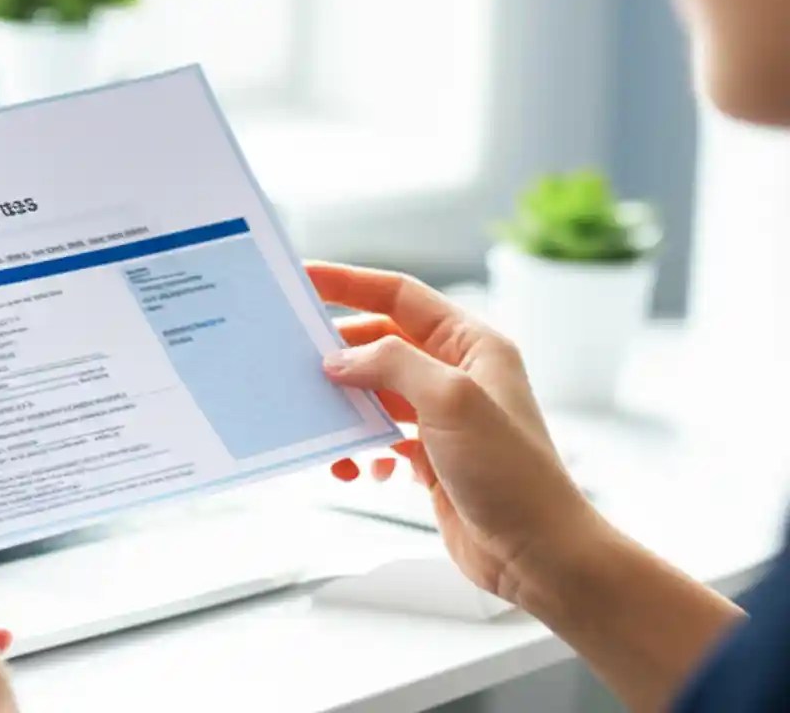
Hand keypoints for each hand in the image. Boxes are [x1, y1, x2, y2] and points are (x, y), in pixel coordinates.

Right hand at [307, 262, 603, 603]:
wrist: (537, 554)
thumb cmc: (513, 475)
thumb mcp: (451, 401)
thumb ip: (391, 366)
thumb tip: (340, 359)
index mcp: (471, 344)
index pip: (399, 295)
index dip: (349, 283)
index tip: (304, 279)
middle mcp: (457, 374)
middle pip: (380, 343)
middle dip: (340, 355)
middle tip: (296, 360)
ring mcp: (442, 416)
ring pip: (374, 394)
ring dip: (346, 410)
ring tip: (324, 425)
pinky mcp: (431, 456)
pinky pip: (380, 438)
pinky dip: (363, 451)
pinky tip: (363, 470)